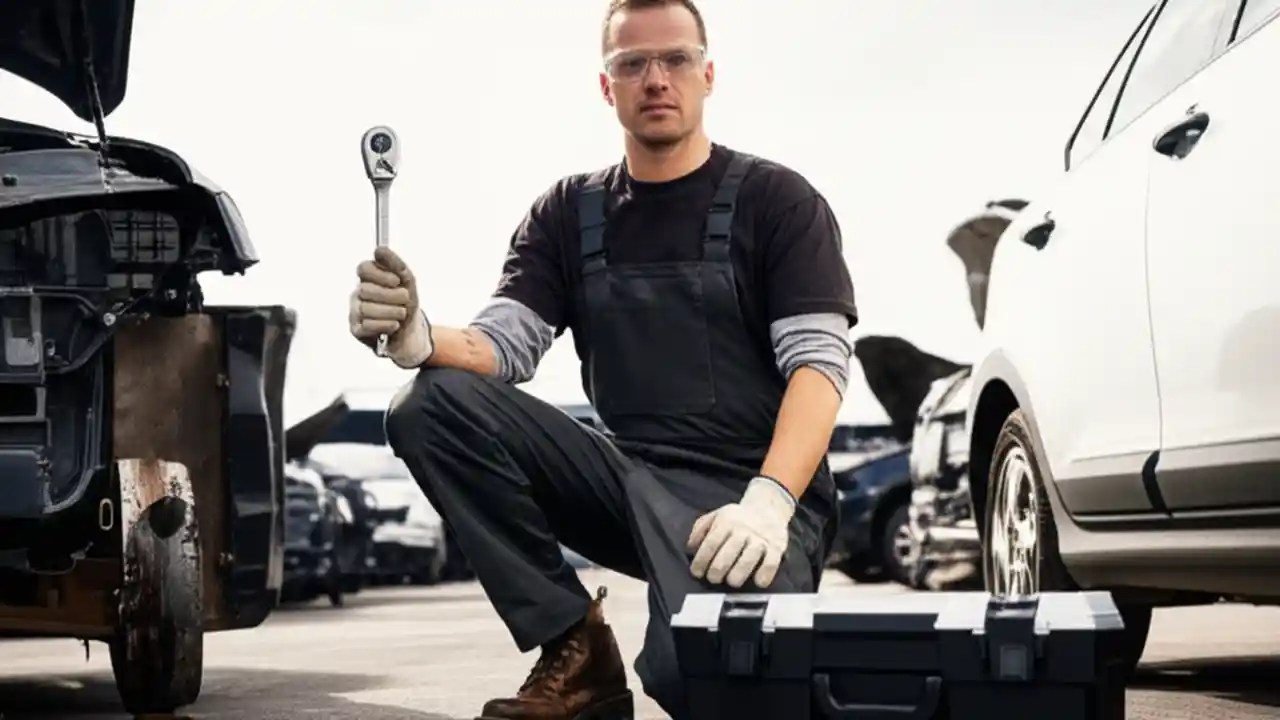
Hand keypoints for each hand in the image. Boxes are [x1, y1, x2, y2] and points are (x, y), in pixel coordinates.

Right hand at [348, 247, 433, 368]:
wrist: (412, 331)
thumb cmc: (406, 303)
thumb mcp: (407, 280)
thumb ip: (395, 263)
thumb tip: (379, 249)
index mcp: (368, 278)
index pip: (363, 269)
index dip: (381, 275)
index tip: (397, 282)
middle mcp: (357, 293)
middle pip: (366, 290)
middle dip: (392, 296)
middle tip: (404, 300)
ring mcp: (354, 311)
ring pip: (366, 308)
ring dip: (392, 312)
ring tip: (400, 314)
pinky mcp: (356, 330)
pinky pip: (367, 325)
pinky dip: (386, 325)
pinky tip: (393, 325)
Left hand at [687, 476, 796, 588]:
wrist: (768, 508)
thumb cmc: (737, 518)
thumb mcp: (716, 516)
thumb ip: (700, 529)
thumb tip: (690, 548)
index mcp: (726, 522)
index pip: (711, 543)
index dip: (701, 560)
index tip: (697, 572)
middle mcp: (743, 530)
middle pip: (727, 554)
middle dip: (717, 571)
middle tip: (713, 579)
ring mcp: (760, 539)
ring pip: (748, 559)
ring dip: (737, 574)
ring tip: (731, 582)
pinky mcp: (776, 547)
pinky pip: (771, 563)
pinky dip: (765, 574)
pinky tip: (758, 582)